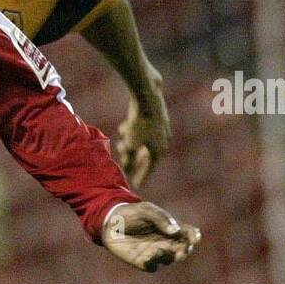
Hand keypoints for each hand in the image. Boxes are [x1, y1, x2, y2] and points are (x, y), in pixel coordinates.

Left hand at [102, 201, 199, 272]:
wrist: (110, 223)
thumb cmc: (131, 213)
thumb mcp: (146, 210)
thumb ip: (161, 218)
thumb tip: (175, 230)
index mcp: (171, 229)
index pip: (189, 235)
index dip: (193, 237)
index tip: (194, 238)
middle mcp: (166, 242)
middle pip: (183, 250)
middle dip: (184, 251)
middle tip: (181, 250)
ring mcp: (155, 252)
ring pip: (169, 259)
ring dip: (168, 256)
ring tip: (161, 248)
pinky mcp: (142, 261)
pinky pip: (152, 266)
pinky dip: (152, 263)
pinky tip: (148, 256)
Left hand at [115, 71, 169, 187]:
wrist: (147, 97)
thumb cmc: (138, 124)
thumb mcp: (130, 145)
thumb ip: (127, 159)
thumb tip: (125, 170)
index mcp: (159, 151)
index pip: (149, 169)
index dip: (140, 177)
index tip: (135, 186)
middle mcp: (163, 141)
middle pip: (146, 156)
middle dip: (133, 160)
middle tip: (124, 167)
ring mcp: (161, 129)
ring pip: (143, 142)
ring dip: (130, 145)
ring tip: (121, 144)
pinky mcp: (156, 118)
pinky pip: (142, 130)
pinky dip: (132, 132)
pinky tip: (124, 128)